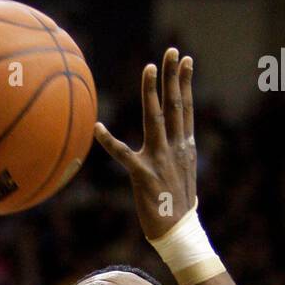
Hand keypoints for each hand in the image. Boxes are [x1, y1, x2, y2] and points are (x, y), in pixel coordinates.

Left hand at [95, 47, 197, 241]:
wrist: (178, 233)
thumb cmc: (178, 206)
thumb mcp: (185, 173)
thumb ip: (179, 152)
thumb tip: (179, 140)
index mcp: (185, 147)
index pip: (186, 108)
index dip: (185, 83)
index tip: (185, 60)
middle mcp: (175, 148)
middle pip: (174, 106)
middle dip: (173, 77)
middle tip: (170, 51)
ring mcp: (160, 160)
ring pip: (155, 119)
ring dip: (151, 93)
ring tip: (148, 69)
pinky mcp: (143, 175)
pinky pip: (123, 154)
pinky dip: (109, 141)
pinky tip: (98, 127)